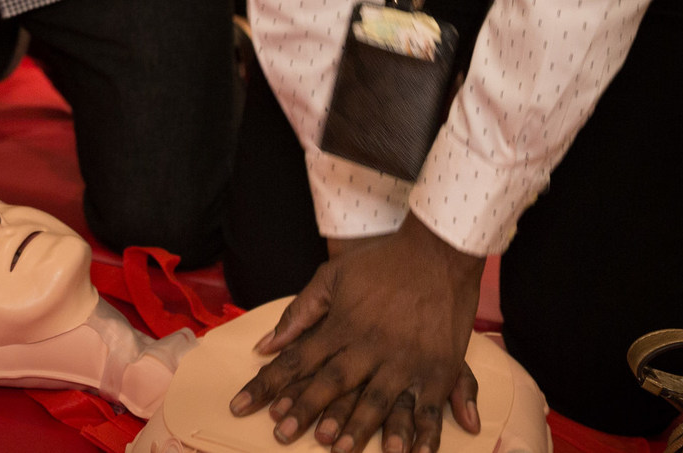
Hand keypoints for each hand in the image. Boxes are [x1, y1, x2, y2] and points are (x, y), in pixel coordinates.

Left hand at [230, 220, 485, 452]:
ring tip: (338, 450)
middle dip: (305, 410)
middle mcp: (369, 345)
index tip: (243, 406)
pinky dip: (419, 433)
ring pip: (375, 400)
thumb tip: (265, 344)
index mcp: (342, 325)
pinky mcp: (437, 367)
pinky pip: (425, 406)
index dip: (270, 384)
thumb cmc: (383, 261)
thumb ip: (300, 312)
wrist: (439, 250)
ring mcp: (404, 358)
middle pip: (331, 384)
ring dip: (356, 427)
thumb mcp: (333, 276)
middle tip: (283, 435)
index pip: (297, 359)